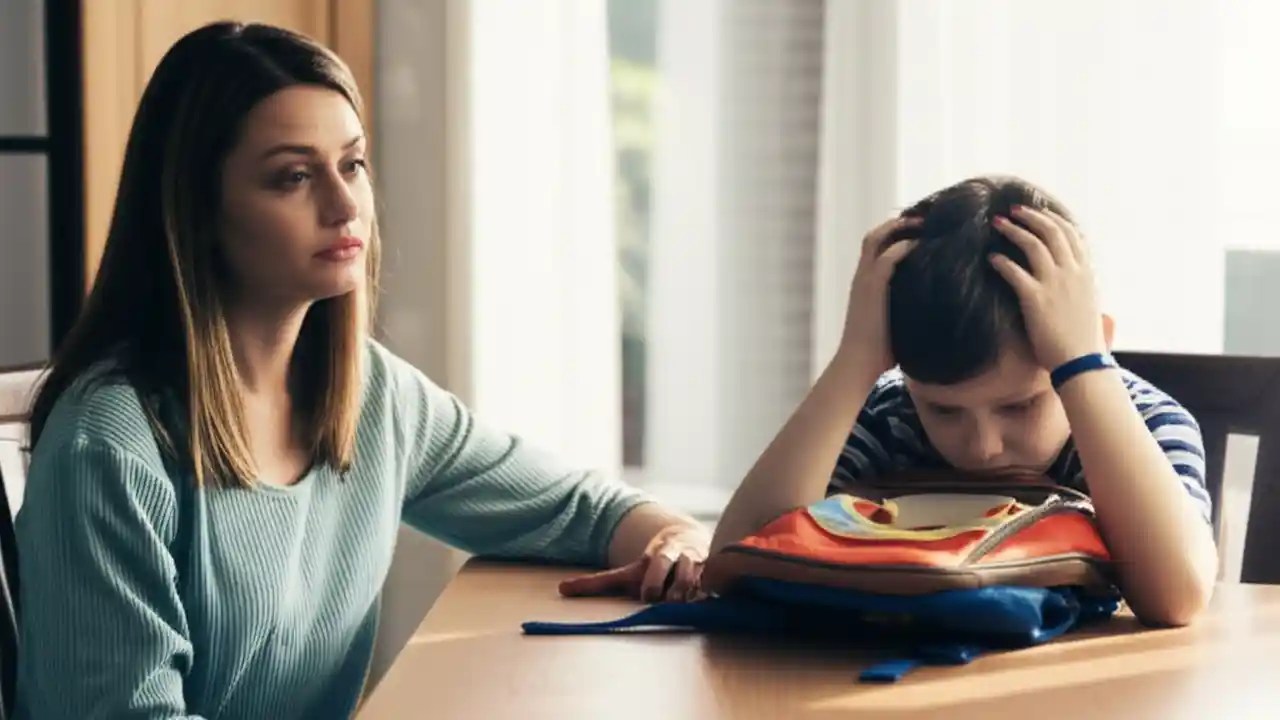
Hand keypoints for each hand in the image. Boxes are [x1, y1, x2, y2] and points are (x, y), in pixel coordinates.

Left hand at [558, 523, 710, 602]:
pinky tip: (707, 604)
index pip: (657, 564)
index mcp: (659, 554)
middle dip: (675, 588)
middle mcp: (683, 558)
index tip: (646, 596)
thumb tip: (561, 588)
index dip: (653, 582)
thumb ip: (597, 582)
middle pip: (682, 572)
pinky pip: (718, 586)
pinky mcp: (716, 576)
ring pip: (702, 581)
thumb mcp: (626, 571)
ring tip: (686, 606)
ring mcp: (702, 567)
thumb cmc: (650, 565)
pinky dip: (712, 595)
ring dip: (693, 595)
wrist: (686, 539)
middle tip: (667, 602)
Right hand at [836, 216, 920, 374]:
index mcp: (864, 283)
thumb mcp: (896, 324)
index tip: (920, 229)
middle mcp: (861, 276)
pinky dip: (906, 245)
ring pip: (878, 237)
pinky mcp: (872, 288)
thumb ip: (910, 310)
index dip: (895, 233)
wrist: (857, 366)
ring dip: (902, 227)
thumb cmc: (879, 354)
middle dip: (900, 223)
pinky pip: (888, 256)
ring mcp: (864, 280)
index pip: (875, 245)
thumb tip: (941, 311)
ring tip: (927, 224)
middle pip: (875, 234)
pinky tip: (926, 245)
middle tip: (927, 220)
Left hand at [989, 206, 1106, 370]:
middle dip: (1031, 217)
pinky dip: (1001, 261)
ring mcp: (1055, 284)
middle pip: (1051, 232)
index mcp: (1086, 273)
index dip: (1053, 219)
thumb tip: (1074, 280)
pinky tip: (991, 258)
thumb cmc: (1083, 340)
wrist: (1081, 362)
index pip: (1072, 235)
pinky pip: (1014, 271)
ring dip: (1013, 230)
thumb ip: (1081, 288)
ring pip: (1033, 245)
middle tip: (1013, 210)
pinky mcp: (1036, 298)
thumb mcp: (1089, 306)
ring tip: (996, 224)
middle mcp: (1073, 273)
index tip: (1038, 212)